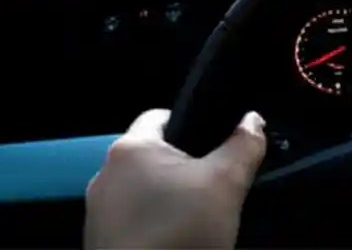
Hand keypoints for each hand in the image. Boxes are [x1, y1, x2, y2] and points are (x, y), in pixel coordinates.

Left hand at [85, 109, 266, 249]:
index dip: (195, 124)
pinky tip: (176, 240)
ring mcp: (98, 211)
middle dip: (185, 169)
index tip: (217, 147)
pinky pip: (133, 219)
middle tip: (213, 189)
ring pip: (144, 190)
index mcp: (130, 149)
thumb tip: (252, 121)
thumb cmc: (180, 234)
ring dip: (168, 199)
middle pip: (155, 156)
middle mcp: (105, 174)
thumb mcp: (226, 184)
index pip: (162, 115)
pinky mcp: (100, 240)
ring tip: (196, 220)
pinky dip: (154, 225)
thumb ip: (244, 145)